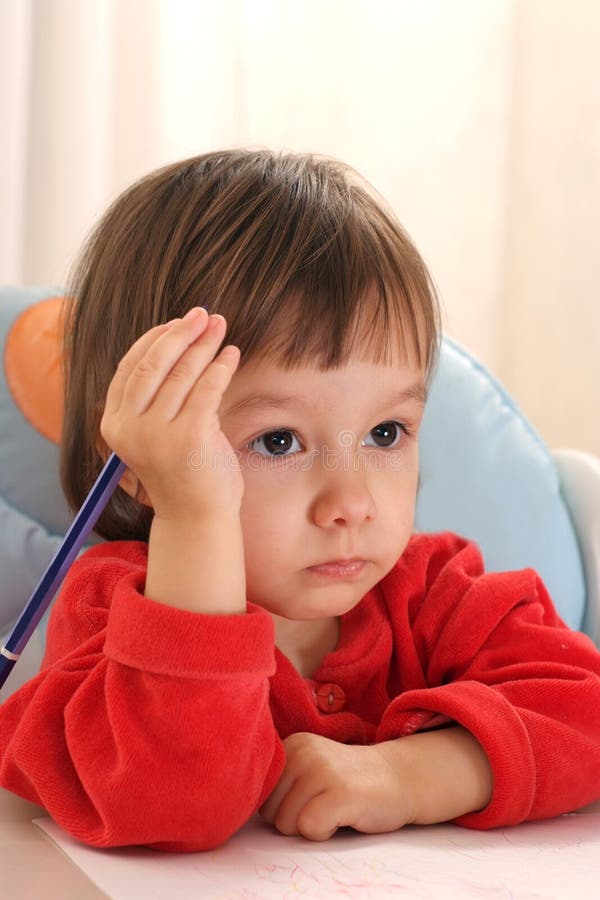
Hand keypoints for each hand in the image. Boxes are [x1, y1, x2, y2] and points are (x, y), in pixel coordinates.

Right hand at [100, 308, 242, 521]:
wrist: (196, 518)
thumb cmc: (181, 472)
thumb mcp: (154, 433)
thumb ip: (156, 398)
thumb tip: (179, 343)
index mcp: (114, 423)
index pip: (129, 367)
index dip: (155, 338)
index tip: (178, 322)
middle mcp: (130, 427)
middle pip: (152, 363)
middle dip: (180, 333)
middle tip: (203, 314)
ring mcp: (157, 434)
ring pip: (181, 373)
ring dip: (204, 345)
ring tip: (221, 328)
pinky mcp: (189, 437)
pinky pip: (207, 389)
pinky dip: (221, 367)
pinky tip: (231, 355)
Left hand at [259, 732, 415, 840]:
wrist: (398, 777)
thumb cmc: (347, 781)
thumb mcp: (309, 768)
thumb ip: (281, 780)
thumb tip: (241, 806)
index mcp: (292, 744)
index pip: (260, 795)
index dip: (282, 808)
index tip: (308, 797)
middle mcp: (303, 752)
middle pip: (270, 813)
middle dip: (294, 819)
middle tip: (325, 802)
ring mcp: (321, 770)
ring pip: (287, 824)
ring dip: (312, 826)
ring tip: (334, 806)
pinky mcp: (340, 793)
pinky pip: (309, 829)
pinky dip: (325, 832)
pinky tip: (343, 816)